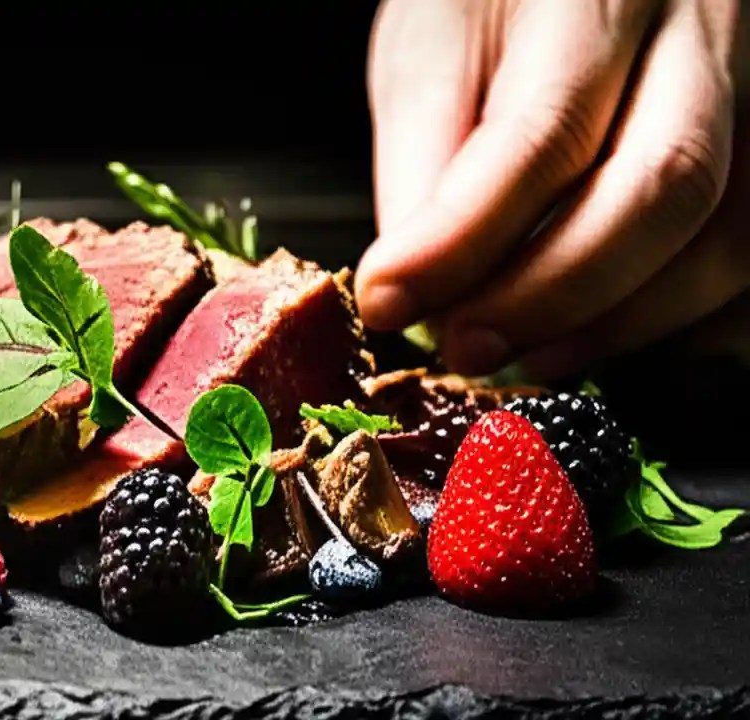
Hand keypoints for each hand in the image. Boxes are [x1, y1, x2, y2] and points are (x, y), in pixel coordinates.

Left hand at [358, 0, 745, 379]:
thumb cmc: (493, 5)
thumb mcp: (430, 54)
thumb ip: (423, 165)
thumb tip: (418, 294)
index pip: (541, 135)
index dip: (459, 240)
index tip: (386, 300)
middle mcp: (703, 31)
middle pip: (664, 187)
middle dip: (554, 294)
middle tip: (465, 348)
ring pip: (729, 236)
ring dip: (621, 322)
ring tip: (527, 354)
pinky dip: (685, 319)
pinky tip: (604, 332)